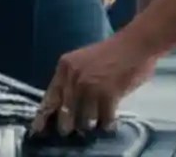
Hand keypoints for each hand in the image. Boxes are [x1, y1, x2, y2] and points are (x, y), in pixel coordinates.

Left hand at [31, 31, 158, 135]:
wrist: (136, 43)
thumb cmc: (113, 53)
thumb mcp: (83, 61)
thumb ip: (72, 80)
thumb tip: (63, 109)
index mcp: (65, 67)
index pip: (50, 97)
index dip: (44, 116)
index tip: (39, 130)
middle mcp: (74, 77)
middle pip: (65, 114)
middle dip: (68, 126)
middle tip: (72, 131)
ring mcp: (90, 86)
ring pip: (84, 120)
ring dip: (91, 124)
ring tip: (97, 121)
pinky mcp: (108, 94)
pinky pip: (104, 120)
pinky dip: (107, 124)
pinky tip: (110, 122)